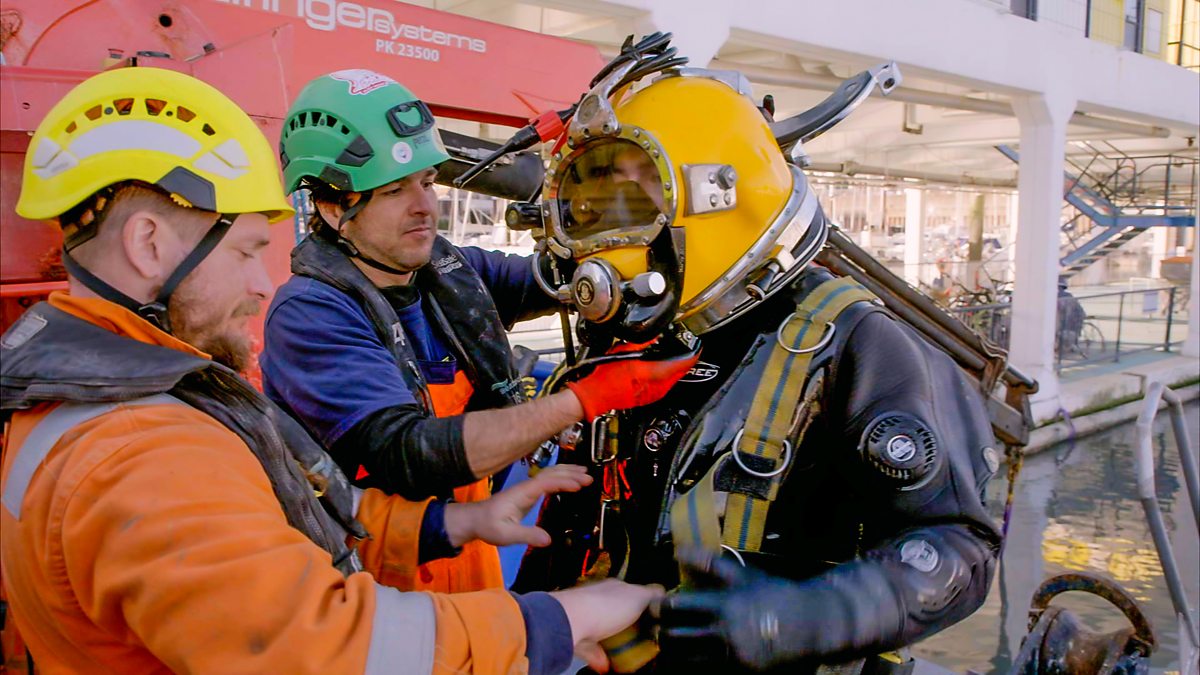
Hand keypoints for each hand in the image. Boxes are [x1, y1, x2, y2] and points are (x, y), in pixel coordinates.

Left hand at [444, 464, 590, 547]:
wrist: (475, 520)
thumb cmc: (488, 526)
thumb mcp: (506, 535)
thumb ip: (526, 535)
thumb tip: (548, 539)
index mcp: (522, 493)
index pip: (546, 482)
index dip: (564, 481)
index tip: (581, 483)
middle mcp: (526, 487)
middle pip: (551, 474)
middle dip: (570, 473)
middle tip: (590, 477)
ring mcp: (527, 489)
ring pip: (549, 474)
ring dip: (567, 472)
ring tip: (585, 473)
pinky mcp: (528, 493)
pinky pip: (547, 481)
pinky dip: (561, 478)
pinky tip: (569, 481)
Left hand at [551, 579, 664, 672]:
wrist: (570, 620)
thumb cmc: (605, 606)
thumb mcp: (639, 596)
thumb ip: (652, 594)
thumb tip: (662, 591)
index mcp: (614, 587)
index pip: (630, 593)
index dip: (641, 606)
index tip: (651, 620)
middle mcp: (597, 600)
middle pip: (615, 614)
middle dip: (626, 628)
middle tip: (639, 641)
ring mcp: (584, 617)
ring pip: (601, 632)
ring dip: (613, 645)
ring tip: (625, 657)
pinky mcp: (574, 636)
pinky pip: (589, 649)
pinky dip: (599, 658)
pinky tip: (608, 665)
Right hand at [566, 341, 699, 420]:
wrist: (595, 395)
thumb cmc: (606, 377)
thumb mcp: (625, 351)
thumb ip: (643, 342)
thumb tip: (654, 334)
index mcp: (656, 374)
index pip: (685, 363)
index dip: (693, 352)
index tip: (696, 345)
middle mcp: (659, 387)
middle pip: (681, 371)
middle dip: (683, 358)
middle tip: (682, 345)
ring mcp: (655, 394)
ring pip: (673, 378)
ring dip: (673, 366)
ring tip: (670, 354)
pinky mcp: (649, 397)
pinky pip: (664, 383)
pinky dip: (664, 374)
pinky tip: (656, 366)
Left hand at [653, 547, 796, 669]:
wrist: (810, 625)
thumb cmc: (774, 594)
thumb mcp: (744, 574)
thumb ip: (709, 562)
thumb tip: (678, 550)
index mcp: (724, 605)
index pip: (677, 607)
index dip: (659, 606)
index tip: (654, 604)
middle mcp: (725, 633)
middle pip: (675, 637)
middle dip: (659, 630)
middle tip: (654, 624)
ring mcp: (732, 657)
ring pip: (685, 657)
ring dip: (672, 648)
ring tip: (669, 639)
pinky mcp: (739, 672)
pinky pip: (704, 668)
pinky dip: (692, 661)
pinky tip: (690, 653)